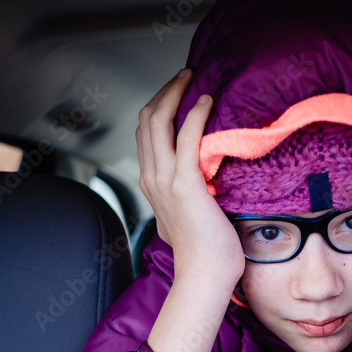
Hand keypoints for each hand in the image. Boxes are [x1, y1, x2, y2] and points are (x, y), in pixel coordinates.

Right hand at [136, 68, 244, 283]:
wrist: (203, 276)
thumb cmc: (202, 253)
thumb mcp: (184, 218)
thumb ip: (183, 200)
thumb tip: (198, 189)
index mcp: (151, 184)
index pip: (145, 134)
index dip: (158, 107)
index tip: (176, 92)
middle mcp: (152, 178)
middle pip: (146, 120)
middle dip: (164, 92)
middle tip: (184, 76)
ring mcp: (165, 180)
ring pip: (158, 122)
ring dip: (174, 93)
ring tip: (191, 79)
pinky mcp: (186, 184)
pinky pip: (186, 138)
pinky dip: (194, 114)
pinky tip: (206, 101)